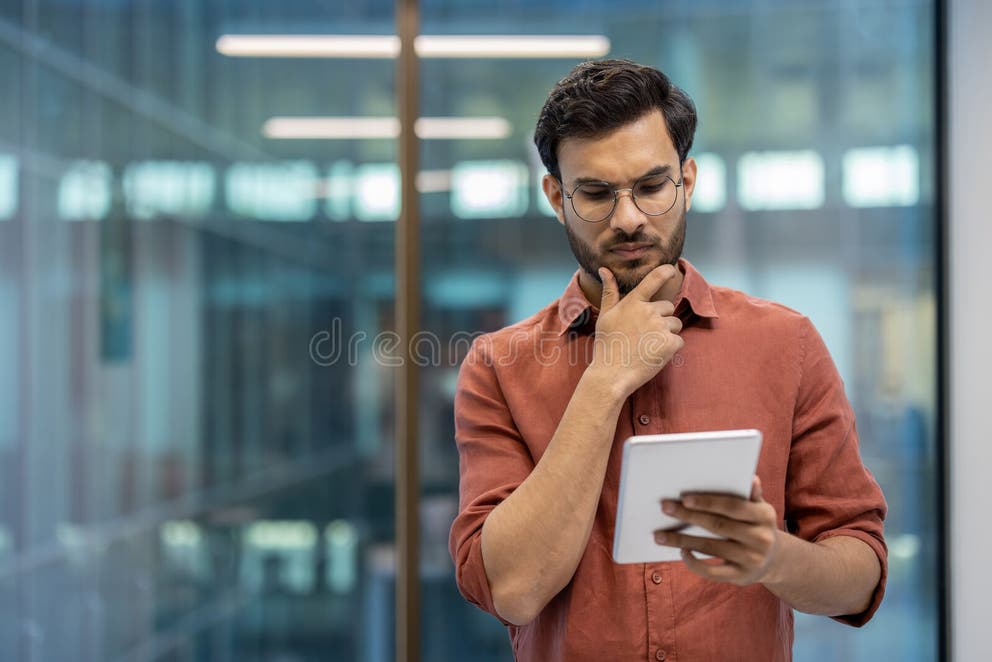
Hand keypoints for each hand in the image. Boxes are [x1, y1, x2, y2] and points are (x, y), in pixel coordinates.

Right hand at [589, 265, 683, 397]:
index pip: (654, 279)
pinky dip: (670, 349)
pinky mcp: (670, 343)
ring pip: (675, 324)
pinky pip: (679, 341)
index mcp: (633, 302)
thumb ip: (610, 292)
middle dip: (662, 318)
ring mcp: (660, 327)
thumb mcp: (605, 316)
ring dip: (667, 333)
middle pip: (668, 307)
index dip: (666, 271)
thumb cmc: (607, 345)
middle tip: (644, 335)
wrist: (612, 375)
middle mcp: (648, 311)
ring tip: (648, 346)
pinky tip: (654, 355)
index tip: (671, 270)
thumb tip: (604, 269)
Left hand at [654, 476, 779, 585]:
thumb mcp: (759, 508)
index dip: (708, 502)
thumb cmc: (757, 525)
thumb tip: (751, 478)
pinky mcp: (740, 577)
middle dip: (688, 516)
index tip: (684, 498)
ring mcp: (751, 559)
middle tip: (665, 508)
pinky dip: (694, 563)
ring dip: (681, 540)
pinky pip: (712, 571)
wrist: (774, 560)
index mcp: (764, 516)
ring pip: (710, 547)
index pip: (733, 506)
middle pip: (717, 525)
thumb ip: (751, 495)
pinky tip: (682, 552)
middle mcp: (760, 538)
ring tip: (659, 535)